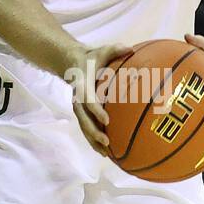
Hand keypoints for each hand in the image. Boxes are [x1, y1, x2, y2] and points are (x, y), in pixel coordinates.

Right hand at [67, 41, 133, 155]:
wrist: (72, 63)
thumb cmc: (92, 57)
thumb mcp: (102, 50)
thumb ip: (115, 49)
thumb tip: (130, 48)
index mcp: (83, 85)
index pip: (88, 100)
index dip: (96, 110)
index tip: (106, 119)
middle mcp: (78, 99)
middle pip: (84, 119)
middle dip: (93, 132)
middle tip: (107, 141)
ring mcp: (78, 108)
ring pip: (84, 127)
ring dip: (94, 141)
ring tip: (107, 154)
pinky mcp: (82, 113)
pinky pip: (87, 128)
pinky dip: (94, 141)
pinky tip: (106, 153)